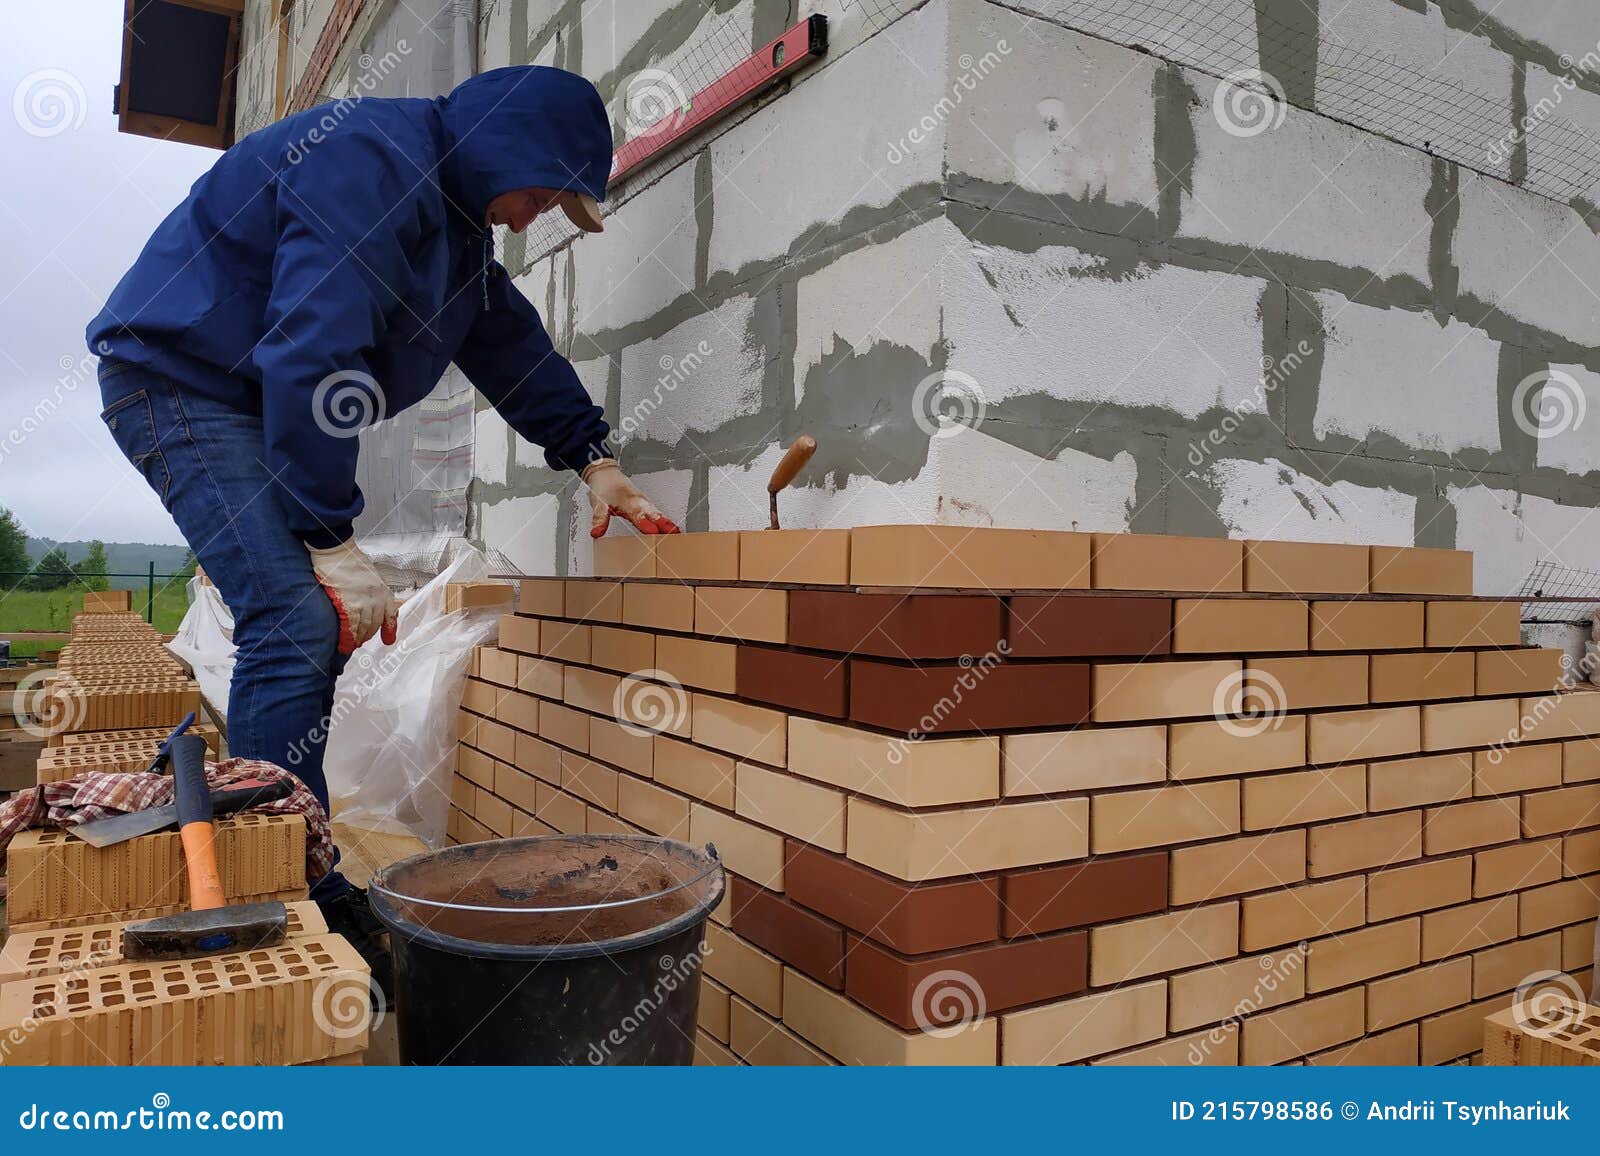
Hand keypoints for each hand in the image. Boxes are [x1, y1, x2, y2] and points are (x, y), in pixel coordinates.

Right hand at [307, 538, 398, 654]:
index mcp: (382, 589)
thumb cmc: (348, 557)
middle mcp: (376, 597)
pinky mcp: (348, 603)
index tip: (388, 640)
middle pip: (375, 624)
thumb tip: (366, 599)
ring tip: (351, 645)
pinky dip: (348, 637)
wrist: (336, 549)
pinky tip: (345, 643)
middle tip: (360, 641)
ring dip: (357, 638)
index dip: (389, 629)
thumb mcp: (368, 574)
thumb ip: (370, 589)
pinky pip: (350, 625)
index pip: (390, 614)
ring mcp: (363, 601)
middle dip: (368, 635)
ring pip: (363, 627)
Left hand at [584, 459, 679, 536]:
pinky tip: (669, 528)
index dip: (646, 524)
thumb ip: (599, 519)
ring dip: (668, 522)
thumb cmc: (603, 487)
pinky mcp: (645, 503)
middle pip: (654, 513)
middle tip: (675, 534)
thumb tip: (596, 532)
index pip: (639, 515)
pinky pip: (657, 512)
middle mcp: (639, 501)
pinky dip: (665, 520)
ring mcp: (644, 501)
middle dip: (665, 523)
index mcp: (628, 501)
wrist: (605, 473)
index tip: (654, 533)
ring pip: (658, 512)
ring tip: (677, 533)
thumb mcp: (598, 503)